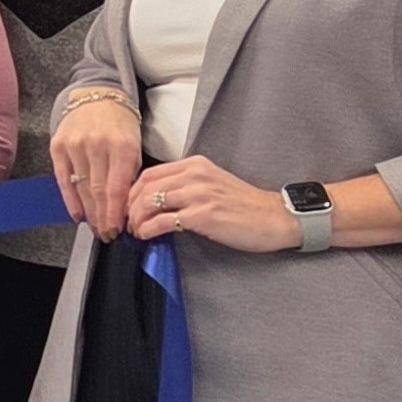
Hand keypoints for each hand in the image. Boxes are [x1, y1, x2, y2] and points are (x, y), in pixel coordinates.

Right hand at [54, 96, 144, 240]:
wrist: (97, 95)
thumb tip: (123, 206)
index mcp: (121, 146)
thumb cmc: (120, 123)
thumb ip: (128, 173)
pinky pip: (63, 179)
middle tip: (106, 234)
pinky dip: (70, 200)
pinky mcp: (58, 146)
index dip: (115, 212)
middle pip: (97, 191)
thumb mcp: (134, 144)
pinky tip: (77, 214)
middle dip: (102, 217)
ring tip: (94, 227)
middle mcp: (96, 146)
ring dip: (88, 212)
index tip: (116, 230)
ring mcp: (74, 146)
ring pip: (80, 188)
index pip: (116, 188)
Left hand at [128, 156, 297, 252]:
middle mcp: (196, 175)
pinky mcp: (203, 215)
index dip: (131, 192)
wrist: (275, 218)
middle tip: (126, 222)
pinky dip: (148, 229)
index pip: (149, 173)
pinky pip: (164, 221)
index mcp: (195, 165)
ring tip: (136, 231)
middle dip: (129, 206)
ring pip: (150, 202)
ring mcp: (200, 194)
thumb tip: (153, 199)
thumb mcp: (211, 184)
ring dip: (136, 219)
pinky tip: (146, 236)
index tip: (125, 207)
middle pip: (145, 187)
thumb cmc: (243, 205)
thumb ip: (184, 185)